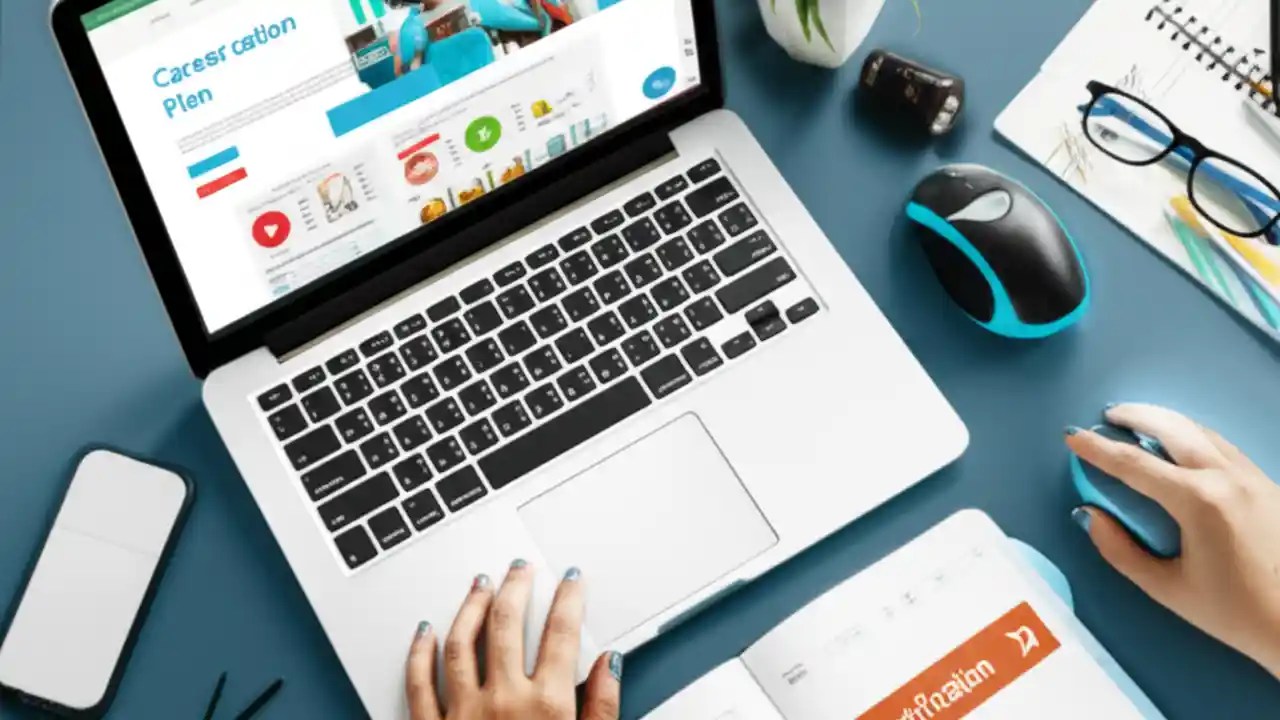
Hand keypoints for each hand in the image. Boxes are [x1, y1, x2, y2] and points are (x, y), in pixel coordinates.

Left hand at [404, 561, 622, 719]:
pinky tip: (424, 630)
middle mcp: (502, 702)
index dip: (569, 598)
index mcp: (548, 707)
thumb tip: (609, 664)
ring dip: (470, 607)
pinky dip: (419, 652)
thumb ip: (603, 708)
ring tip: (479, 585)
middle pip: (507, 624)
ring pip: (459, 642)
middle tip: (520, 568)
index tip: (572, 579)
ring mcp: (461, 715)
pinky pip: (418, 682)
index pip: (561, 633)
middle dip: (516, 587)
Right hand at [1066, 404, 1279, 677]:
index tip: (1072, 437)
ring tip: (1139, 421)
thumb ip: (1120, 550)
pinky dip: (1191, 434)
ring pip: (1200, 430)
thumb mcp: (1166, 588)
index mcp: (1198, 501)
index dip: (1097, 449)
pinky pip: (1221, 444)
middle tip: (1107, 416)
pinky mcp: (1266, 482)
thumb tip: (1089, 516)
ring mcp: (1251, 475)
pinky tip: (1180, 442)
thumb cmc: (1234, 612)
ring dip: (1165, 420)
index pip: (1134, 464)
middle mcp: (1226, 477)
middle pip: (1171, 428)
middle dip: (1135, 415)